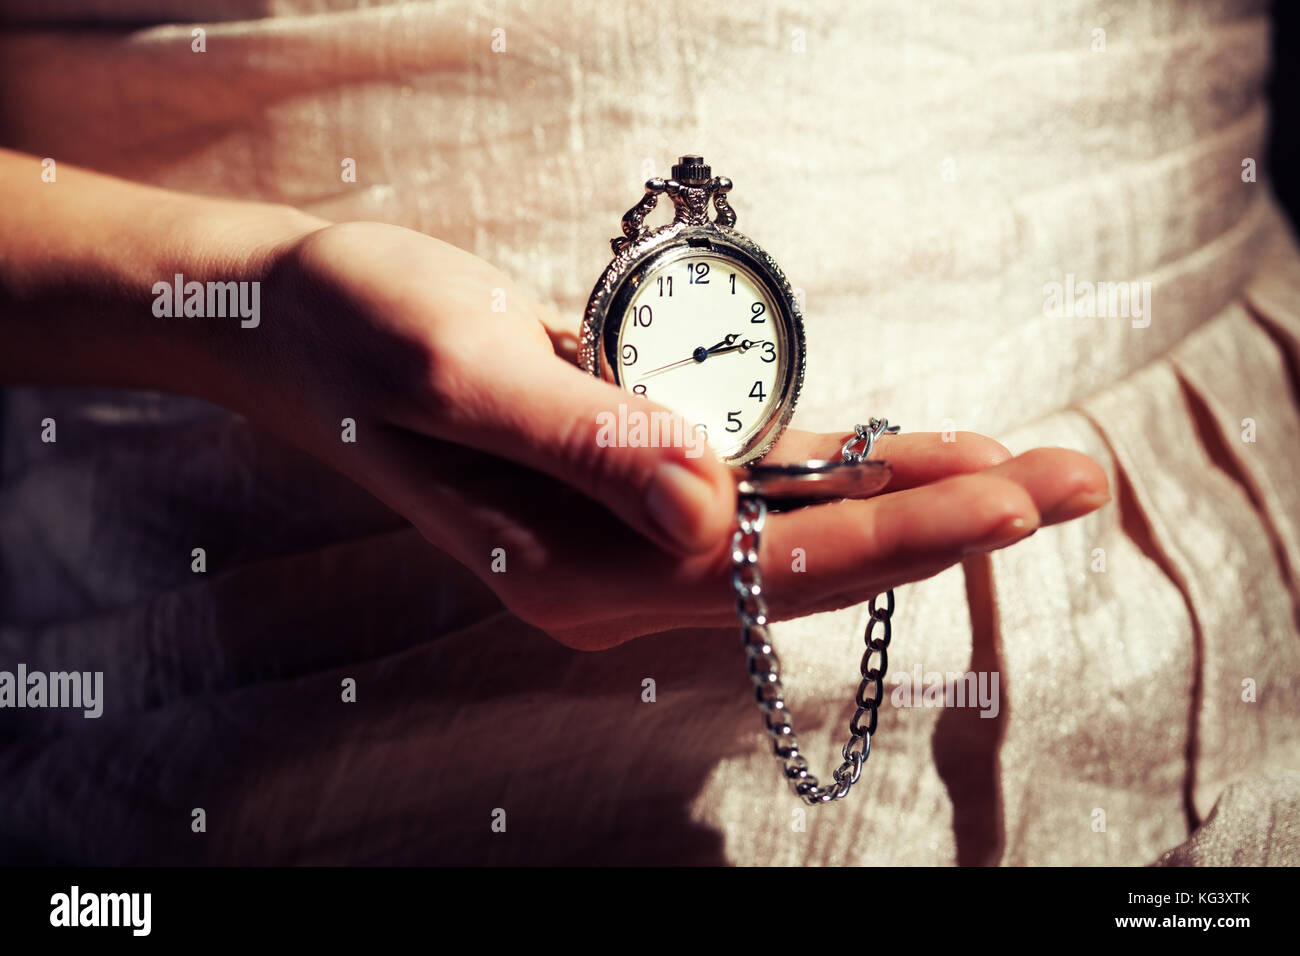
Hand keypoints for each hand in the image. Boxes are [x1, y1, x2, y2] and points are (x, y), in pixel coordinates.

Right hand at [231, 222, 1108, 648]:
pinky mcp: (638, 480)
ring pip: (800, 528)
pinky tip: (921, 453)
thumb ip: (581, 445)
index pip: (766, 568)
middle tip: (1076, 478)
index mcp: (576, 571)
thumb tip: (709, 511)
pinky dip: (847, 473)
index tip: (1013, 495)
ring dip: (914, 497)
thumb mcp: (454, 370)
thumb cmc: (363, 334)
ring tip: (1032, 467)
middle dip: (945, 520)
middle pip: (808, 562)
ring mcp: (631, 533)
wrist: (305, 319)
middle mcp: (617, 573)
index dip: (898, 534)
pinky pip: (764, 488)